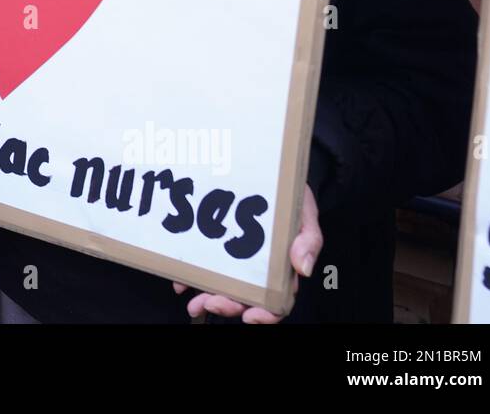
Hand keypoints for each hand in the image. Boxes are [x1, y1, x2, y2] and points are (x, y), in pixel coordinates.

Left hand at [172, 185, 322, 323]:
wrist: (269, 172)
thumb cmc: (290, 197)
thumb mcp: (305, 213)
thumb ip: (308, 240)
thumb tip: (303, 268)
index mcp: (281, 270)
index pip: (276, 301)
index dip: (265, 314)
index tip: (251, 316)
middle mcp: (257, 270)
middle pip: (244, 298)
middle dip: (227, 305)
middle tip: (212, 303)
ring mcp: (234, 260)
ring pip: (221, 287)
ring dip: (206, 297)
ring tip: (193, 300)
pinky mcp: (214, 247)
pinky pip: (201, 267)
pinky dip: (190, 276)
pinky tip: (181, 279)